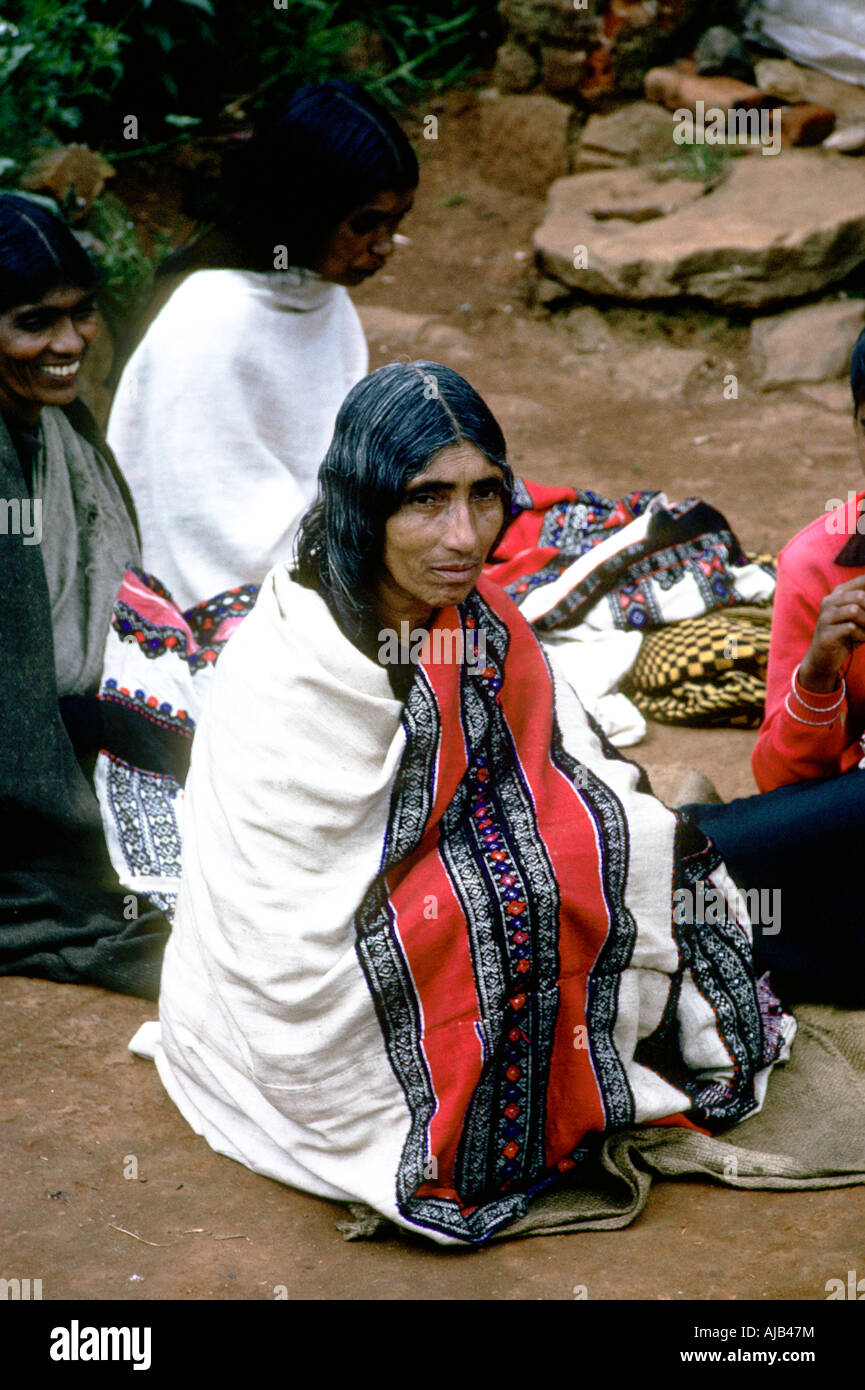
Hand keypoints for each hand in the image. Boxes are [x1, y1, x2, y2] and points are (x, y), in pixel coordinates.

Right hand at [799, 574, 864, 691]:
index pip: (862, 581)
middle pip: (860, 595)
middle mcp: (828, 602)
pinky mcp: (825, 634)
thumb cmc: (847, 635)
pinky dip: (862, 634)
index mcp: (838, 593)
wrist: (823, 658)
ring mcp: (825, 618)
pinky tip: (860, 639)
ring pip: (854, 610)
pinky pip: (850, 628)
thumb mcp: (860, 616)